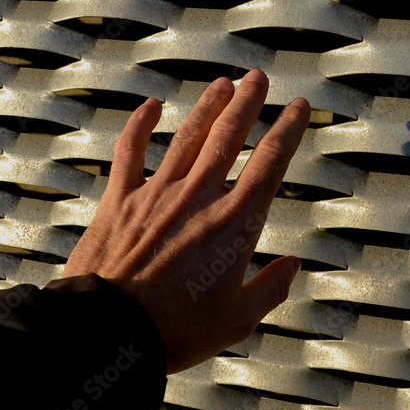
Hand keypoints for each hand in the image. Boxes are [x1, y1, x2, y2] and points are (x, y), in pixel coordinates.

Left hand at [62, 69, 309, 373]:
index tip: (299, 108)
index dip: (289, 129)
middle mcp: (200, 197)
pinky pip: (131, 151)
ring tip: (223, 83)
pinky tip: (151, 106)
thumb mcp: (237, 320)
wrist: (110, 331)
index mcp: (235, 224)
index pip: (272, 161)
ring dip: (208, 105)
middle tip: (259, 78)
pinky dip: (140, 125)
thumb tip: (293, 268)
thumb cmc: (174, 331)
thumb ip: (270, 290)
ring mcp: (158, 193)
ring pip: (188, 135)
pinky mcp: (120, 199)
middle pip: (230, 135)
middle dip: (249, 102)